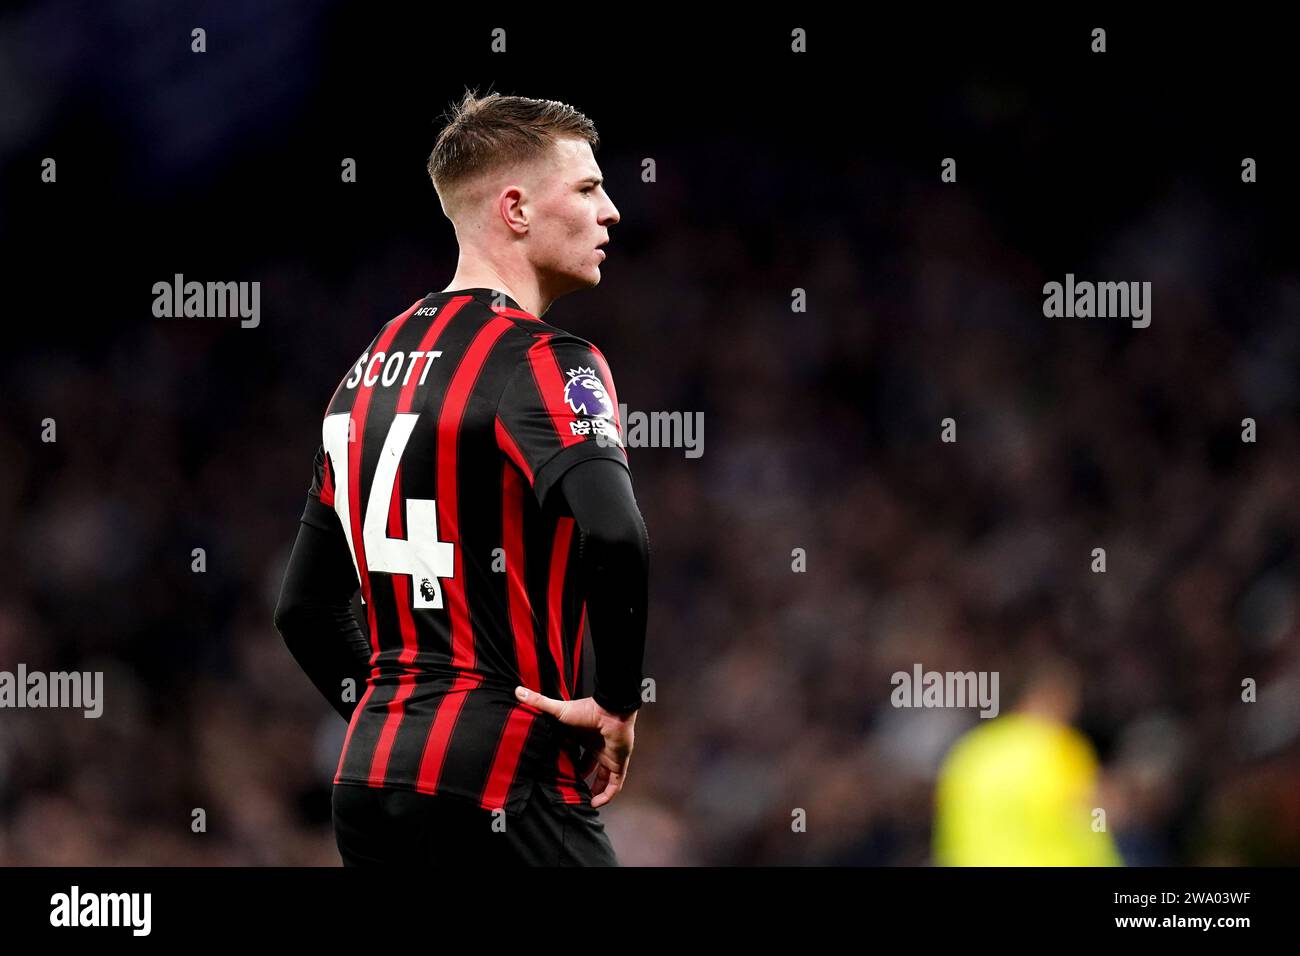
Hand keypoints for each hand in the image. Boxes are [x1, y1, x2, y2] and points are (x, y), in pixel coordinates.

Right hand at [514, 686, 635, 807]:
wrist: (612, 711)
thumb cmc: (587, 710)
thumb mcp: (559, 710)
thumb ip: (539, 702)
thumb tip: (517, 690)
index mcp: (583, 737)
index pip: (575, 753)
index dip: (568, 764)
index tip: (558, 774)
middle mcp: (596, 747)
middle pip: (588, 766)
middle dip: (581, 778)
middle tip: (570, 789)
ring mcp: (609, 756)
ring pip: (603, 778)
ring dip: (595, 790)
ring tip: (584, 802)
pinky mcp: (618, 763)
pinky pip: (614, 784)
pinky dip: (607, 795)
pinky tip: (596, 804)